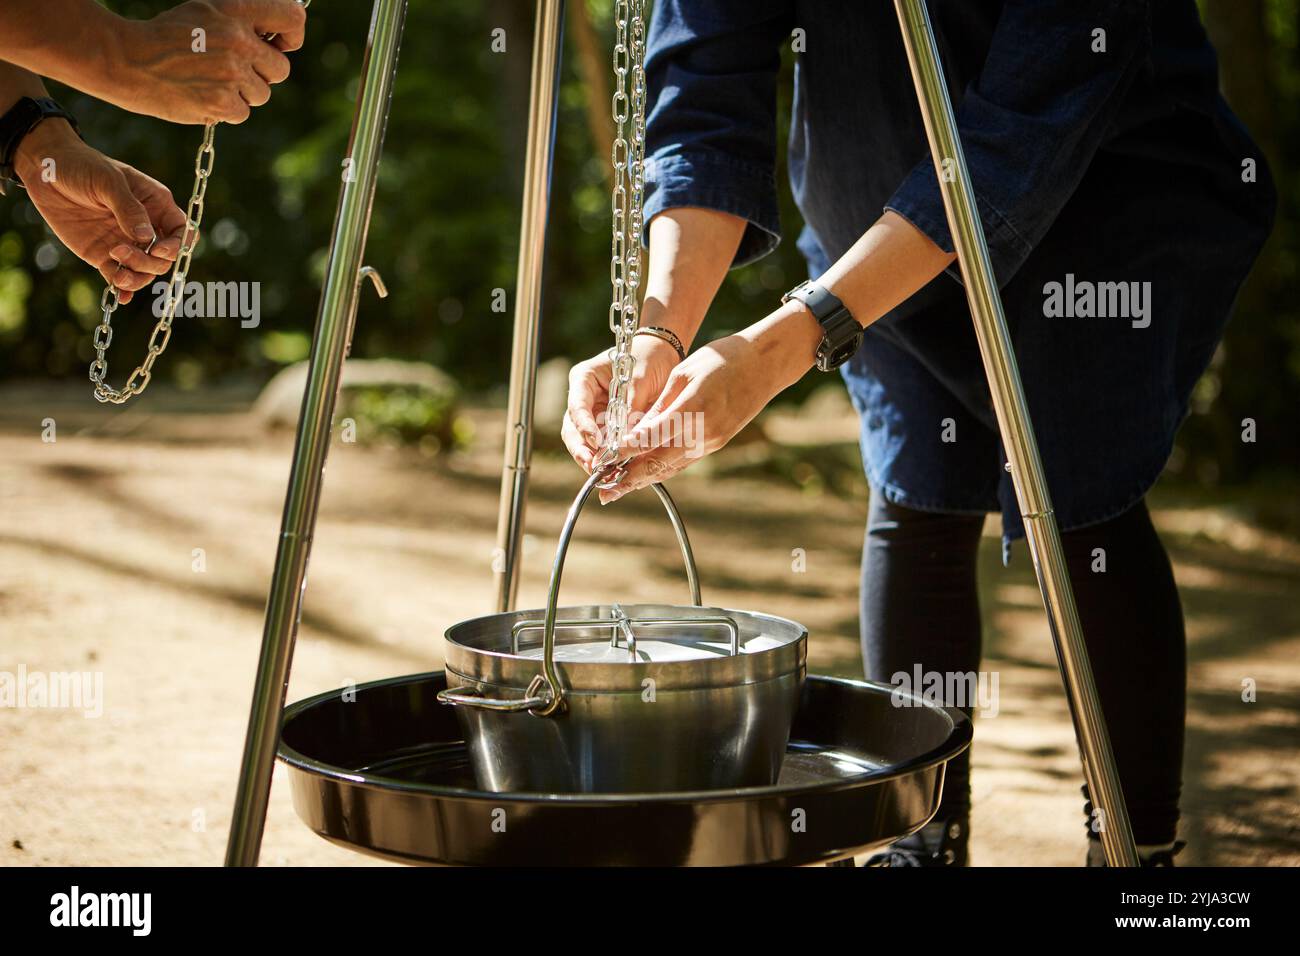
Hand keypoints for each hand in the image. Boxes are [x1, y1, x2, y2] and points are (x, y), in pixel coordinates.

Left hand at [17, 120, 187, 303]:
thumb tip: (146, 237)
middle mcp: (146, 227)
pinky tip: (119, 297)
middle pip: (164, 258)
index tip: (157, 249)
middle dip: (148, 263)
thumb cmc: (83, 165)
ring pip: (144, 272)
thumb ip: (128, 208)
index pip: (182, 232)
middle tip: (120, 251)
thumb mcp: (108, 181)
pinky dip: (121, 289)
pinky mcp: (104, 255)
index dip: (177, 246)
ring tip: (116, 274)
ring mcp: (126, 243)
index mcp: (156, 205)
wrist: (45, 171)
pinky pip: (118, 277)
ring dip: (135, 278)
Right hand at [114, 0, 305, 123]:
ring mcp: (232, 73)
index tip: (280, 44)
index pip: (293, 18)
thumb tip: (281, 40)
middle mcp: (239, 40)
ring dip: (242, 91)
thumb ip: (244, 20)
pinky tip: (202, 93)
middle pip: (281, 69)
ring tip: (209, 78)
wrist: (127, 58)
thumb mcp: (207, 10)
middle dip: (261, 72)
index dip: (292, 35)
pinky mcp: (222, 103)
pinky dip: (226, 109)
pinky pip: (243, 112)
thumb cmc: (170, 35)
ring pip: (262, 93)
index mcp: (237, 8)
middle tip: (230, 66)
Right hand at [562, 334, 682, 473]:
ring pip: (583, 440)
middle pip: (573, 427)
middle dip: (582, 448)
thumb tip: (624, 440)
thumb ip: (631, 408)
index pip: (577, 405)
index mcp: (584, 378)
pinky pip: (601, 443)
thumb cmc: (649, 358)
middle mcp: (583, 397)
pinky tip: (614, 468)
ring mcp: (592, 412)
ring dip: (592, 456)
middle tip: (593, 466)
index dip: (584, 426)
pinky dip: (606, 456)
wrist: (662, 354)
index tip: (595, 442)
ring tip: (602, 473)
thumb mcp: (641, 380)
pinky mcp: (605, 425)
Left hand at [598, 303, 822, 503]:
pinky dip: (662, 469)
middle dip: (629, 478)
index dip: (626, 451)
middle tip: (604, 492)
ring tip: (617, 490)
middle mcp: (703, 433)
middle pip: (659, 462)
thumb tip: (636, 430)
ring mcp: (712, 442)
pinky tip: (644, 475)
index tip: (604, 459)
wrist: (765, 364)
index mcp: (692, 410)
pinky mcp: (717, 443)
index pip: (651, 436)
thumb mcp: (683, 374)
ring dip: (643, 480)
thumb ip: (660, 405)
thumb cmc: (722, 359)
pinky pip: (683, 461)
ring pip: (671, 467)